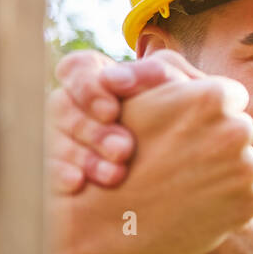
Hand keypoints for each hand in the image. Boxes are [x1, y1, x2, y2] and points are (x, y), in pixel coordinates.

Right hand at [48, 50, 203, 193]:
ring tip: (115, 175)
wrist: (202, 154)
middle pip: (64, 108)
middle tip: (123, 150)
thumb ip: (154, 72)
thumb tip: (112, 78)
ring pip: (57, 140)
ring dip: (83, 157)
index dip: (86, 88)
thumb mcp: (181, 86)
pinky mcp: (65, 167)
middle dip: (93, 131)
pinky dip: (60, 174)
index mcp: (100, 77)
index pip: (76, 69)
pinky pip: (50, 168)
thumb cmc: (190, 109)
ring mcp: (67, 136)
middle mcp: (77, 105)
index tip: (112, 111)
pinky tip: (77, 184)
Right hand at [53, 74, 252, 253]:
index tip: (190, 125)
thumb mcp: (136, 102)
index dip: (209, 111)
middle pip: (239, 129)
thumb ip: (175, 82)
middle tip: (184, 158)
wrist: (107, 224)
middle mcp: (237, 129)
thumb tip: (206, 82)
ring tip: (184, 184)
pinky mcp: (250, 202)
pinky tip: (195, 205)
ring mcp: (247, 168)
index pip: (231, 96)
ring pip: (244, 163)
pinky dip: (227, 201)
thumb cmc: (112, 155)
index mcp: (212, 97)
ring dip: (223, 171)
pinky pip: (245, 194)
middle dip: (219, 140)